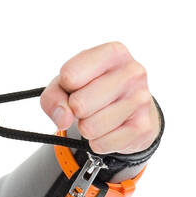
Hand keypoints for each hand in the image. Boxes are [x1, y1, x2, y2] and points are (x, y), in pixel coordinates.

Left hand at [40, 41, 159, 155]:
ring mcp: (141, 99)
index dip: (66, 86)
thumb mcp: (65, 84)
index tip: (77, 84)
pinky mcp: (143, 127)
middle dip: (76, 110)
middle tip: (88, 104)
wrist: (129, 110)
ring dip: (87, 127)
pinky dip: (98, 141)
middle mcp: (132, 72)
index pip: (69, 75)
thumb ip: (52, 97)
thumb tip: (63, 118)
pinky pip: (100, 144)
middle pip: (79, 104)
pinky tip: (110, 129)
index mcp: (113, 53)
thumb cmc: (93, 89)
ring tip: (99, 116)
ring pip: (89, 127)